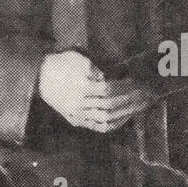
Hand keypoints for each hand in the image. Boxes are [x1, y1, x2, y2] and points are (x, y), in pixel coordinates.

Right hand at [37, 50, 152, 132]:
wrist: (39, 77)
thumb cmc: (61, 64)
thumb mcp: (78, 60)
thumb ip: (96, 70)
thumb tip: (114, 79)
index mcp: (80, 88)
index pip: (109, 90)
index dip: (126, 87)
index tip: (137, 81)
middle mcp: (80, 104)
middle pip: (111, 105)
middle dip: (132, 100)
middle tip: (148, 94)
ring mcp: (78, 115)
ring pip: (107, 118)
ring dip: (127, 112)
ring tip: (141, 105)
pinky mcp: (77, 120)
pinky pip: (99, 126)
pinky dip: (115, 124)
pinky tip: (126, 117)